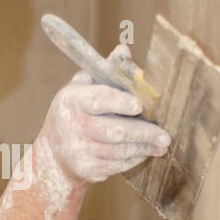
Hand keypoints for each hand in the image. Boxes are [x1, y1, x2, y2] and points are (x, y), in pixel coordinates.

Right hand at [37, 42, 170, 184]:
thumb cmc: (75, 113)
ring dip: (144, 148)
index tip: (140, 105)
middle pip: (113, 131)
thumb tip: (124, 50)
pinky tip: (144, 153)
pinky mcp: (85, 170)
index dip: (119, 102)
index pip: (97, 99)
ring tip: (161, 144)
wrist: (53, 154)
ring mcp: (77, 151)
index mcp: (71, 100)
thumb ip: (104, 71)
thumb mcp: (83, 88)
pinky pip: (117, 165)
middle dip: (143, 133)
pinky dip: (133, 159)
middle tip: (165, 136)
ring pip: (118, 151)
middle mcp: (71, 126)